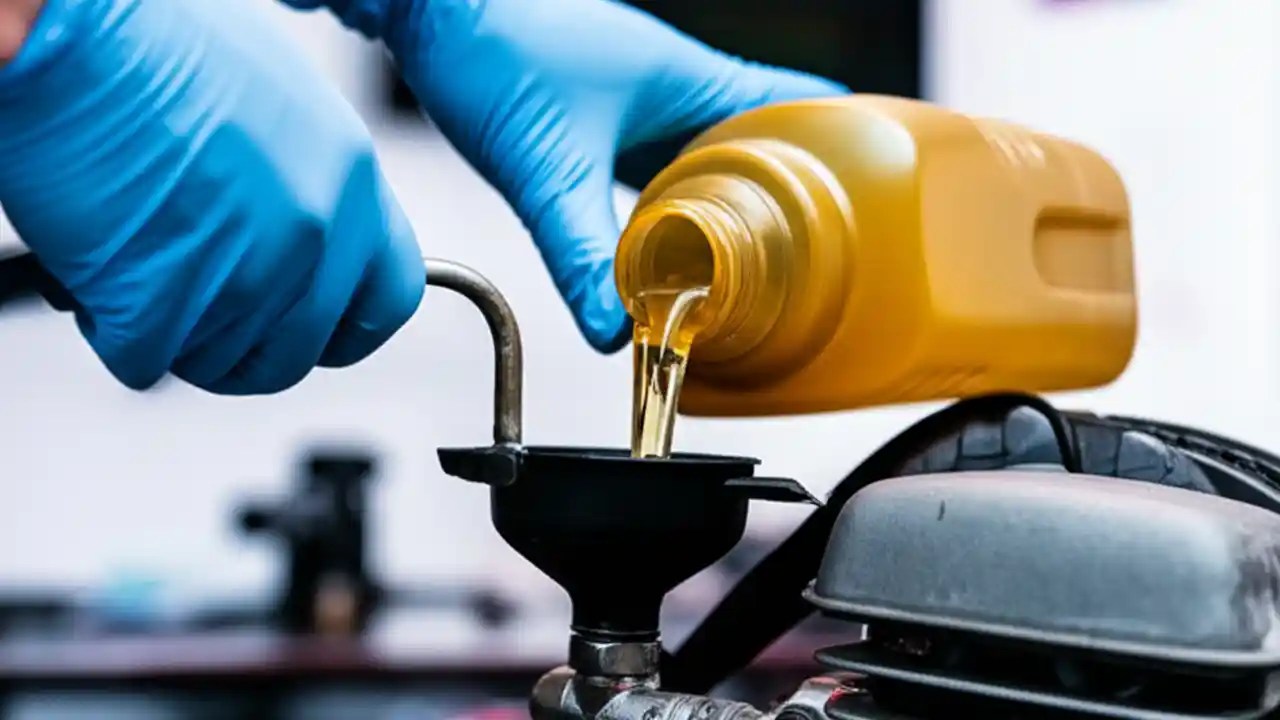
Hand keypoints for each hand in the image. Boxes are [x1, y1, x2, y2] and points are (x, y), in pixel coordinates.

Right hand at [0, 0, 422, 393]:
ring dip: (176, 332)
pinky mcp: (164, 308)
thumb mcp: (278, 103)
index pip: (391, 299)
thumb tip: (305, 234)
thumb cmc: (150, 39)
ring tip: (140, 258)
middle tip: (199, 310)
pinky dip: (113, 327)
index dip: (347, 325)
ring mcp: (245, 278)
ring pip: (219, 362)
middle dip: (245, 346)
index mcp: (350, 178)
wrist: (65, 28)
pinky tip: (101, 264)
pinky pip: (144, 360)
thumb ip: (308, 183)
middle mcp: (313, 233)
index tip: (320, 331)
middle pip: (297, 351)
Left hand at [288, 0, 847, 351]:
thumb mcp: (548, 169)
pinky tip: (661, 229)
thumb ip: (582, 253)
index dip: (837, 147)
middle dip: (782, 192)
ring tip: (745, 252)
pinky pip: (655, 154)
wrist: (423, 4)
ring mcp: (637, 91)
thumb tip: (615, 328)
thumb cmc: (490, 46)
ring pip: (703, 150)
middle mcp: (674, 82)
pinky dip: (670, 193)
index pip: (794, 107)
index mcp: (690, 80)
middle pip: (756, 139)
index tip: (869, 189)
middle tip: (807, 249)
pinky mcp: (599, 104)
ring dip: (722, 196)